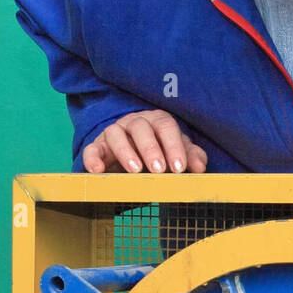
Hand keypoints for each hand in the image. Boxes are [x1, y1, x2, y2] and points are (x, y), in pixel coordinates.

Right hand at [83, 110, 207, 173]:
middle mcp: (135, 123)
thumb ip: (191, 157)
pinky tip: (98, 171)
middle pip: (141, 128)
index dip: (173, 146)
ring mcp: (114, 132)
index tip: (179, 168)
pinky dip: (93, 158)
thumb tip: (200, 168)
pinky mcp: (97, 146)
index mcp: (157, 121)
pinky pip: (92, 148)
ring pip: (115, 133)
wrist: (133, 153)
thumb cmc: (160, 151)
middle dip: (151, 148)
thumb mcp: (177, 152)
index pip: (166, 127)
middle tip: (159, 169)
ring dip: (125, 151)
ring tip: (135, 170)